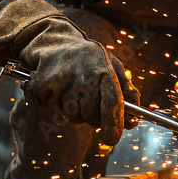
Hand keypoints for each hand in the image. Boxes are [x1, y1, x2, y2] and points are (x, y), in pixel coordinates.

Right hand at [24, 31, 139, 145]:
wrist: (54, 40)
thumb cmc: (88, 57)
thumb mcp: (112, 65)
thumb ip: (126, 89)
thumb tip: (134, 118)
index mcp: (104, 71)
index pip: (113, 105)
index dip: (114, 125)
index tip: (112, 138)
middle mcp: (85, 77)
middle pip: (92, 117)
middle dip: (93, 117)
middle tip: (89, 102)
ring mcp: (63, 81)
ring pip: (73, 117)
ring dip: (74, 111)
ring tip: (73, 91)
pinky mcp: (42, 84)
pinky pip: (50, 108)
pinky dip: (51, 102)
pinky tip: (55, 87)